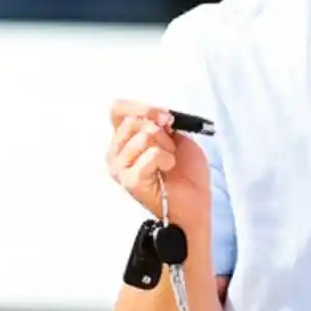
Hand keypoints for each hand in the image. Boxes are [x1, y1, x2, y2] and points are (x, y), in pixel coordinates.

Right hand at [107, 99, 211, 225]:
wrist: (195, 203)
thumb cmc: (185, 172)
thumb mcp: (176, 137)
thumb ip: (159, 123)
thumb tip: (154, 115)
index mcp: (124, 139)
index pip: (117, 109)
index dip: (141, 107)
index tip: (165, 116)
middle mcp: (116, 152)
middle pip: (132, 120)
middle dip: (160, 130)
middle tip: (171, 147)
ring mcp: (120, 168)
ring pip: (144, 135)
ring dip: (166, 146)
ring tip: (169, 162)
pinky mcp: (130, 180)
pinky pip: (152, 154)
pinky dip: (167, 159)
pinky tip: (168, 170)